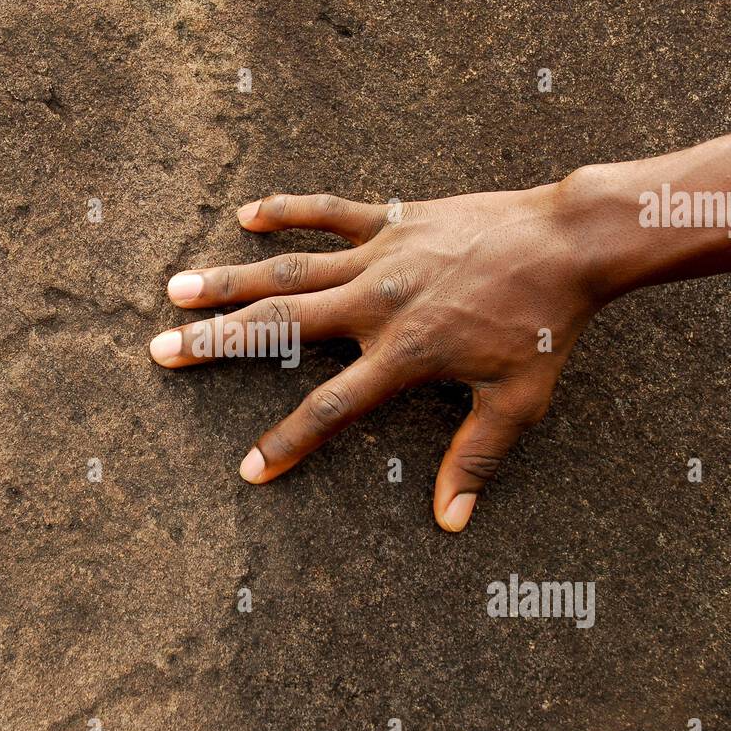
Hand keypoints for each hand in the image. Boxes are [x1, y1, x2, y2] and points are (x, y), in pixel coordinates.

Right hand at [149, 186, 606, 531]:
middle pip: (281, 329)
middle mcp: (376, 305)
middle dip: (217, 343)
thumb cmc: (544, 327)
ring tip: (177, 288)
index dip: (285, 443)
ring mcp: (379, 257)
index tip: (248, 470)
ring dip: (229, 279)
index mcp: (403, 355)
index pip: (329, 409)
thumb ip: (474, 460)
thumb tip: (451, 521)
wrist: (568, 243)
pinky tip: (247, 213)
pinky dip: (288, 209)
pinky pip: (330, 212)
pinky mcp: (392, 220)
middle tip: (162, 350)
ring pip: (289, 270)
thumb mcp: (515, 402)